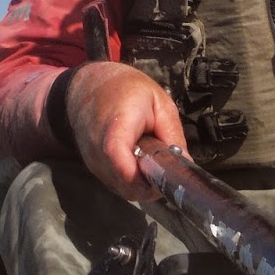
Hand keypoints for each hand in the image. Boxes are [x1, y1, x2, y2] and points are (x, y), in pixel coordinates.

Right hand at [64, 62, 187, 202]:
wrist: (88, 86)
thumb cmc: (125, 89)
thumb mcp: (159, 102)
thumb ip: (172, 133)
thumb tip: (186, 164)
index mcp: (116, 126)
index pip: (118, 157)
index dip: (140, 176)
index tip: (162, 179)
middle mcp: (98, 149)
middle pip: (126, 183)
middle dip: (150, 184)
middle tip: (165, 168)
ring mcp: (93, 161)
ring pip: (123, 188)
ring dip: (141, 184)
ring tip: (149, 160)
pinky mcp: (92, 167)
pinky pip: (116, 183)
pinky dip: (131, 180)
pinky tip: (137, 160)